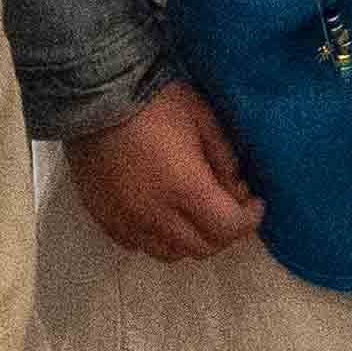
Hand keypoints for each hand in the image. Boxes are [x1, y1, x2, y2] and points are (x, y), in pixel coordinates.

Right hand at [67, 84, 262, 264]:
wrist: (96, 97)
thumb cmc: (157, 103)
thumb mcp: (205, 122)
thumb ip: (225, 162)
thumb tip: (236, 192)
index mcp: (186, 190)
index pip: (227, 228)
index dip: (249, 220)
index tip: (255, 203)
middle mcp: (155, 216)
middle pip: (201, 248)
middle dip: (224, 231)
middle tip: (229, 207)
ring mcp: (126, 221)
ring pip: (169, 253)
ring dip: (191, 239)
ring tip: (195, 213)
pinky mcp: (103, 219)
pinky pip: (137, 245)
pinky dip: (157, 237)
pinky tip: (162, 214)